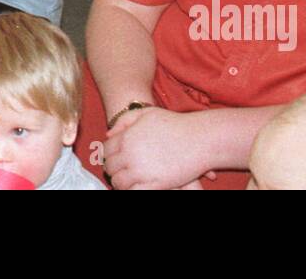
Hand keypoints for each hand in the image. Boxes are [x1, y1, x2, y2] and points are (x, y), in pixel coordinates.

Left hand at [102, 106, 216, 189]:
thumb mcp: (147, 113)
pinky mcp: (154, 185)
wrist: (199, 138)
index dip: (109, 155)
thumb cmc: (175, 124)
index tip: (114, 158)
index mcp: (126, 138)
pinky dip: (131, 190)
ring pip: (119, 183)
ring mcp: (141, 171)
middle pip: (110, 168)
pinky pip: (133, 192)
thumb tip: (109, 134)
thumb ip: (125, 121)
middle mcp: (129, 155)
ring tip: (125, 182)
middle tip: (118, 171)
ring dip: (119, 183)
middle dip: (112, 170)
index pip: (106, 150)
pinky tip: (136, 187)